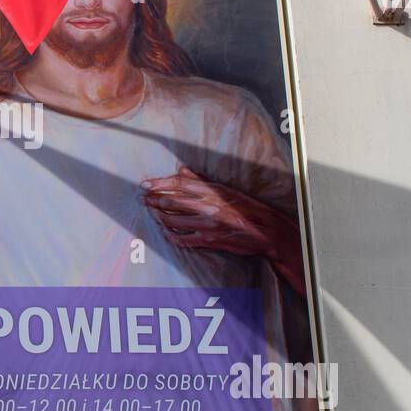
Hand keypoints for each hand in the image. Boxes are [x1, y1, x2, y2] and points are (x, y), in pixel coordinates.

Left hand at [142, 165, 304, 293]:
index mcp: (212, 190)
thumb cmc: (247, 208)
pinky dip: (171, 236)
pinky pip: (183, 239)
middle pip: (172, 201)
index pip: (180, 184)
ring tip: (152, 214)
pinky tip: (165, 233)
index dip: (160, 183)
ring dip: (159, 217)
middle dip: (154, 200)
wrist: (266, 231)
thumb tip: (182, 171)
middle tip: (143, 200)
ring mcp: (207, 224)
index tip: (145, 185)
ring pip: (173, 220)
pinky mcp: (209, 240)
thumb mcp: (226, 189)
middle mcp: (208, 206)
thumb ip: (202, 181)